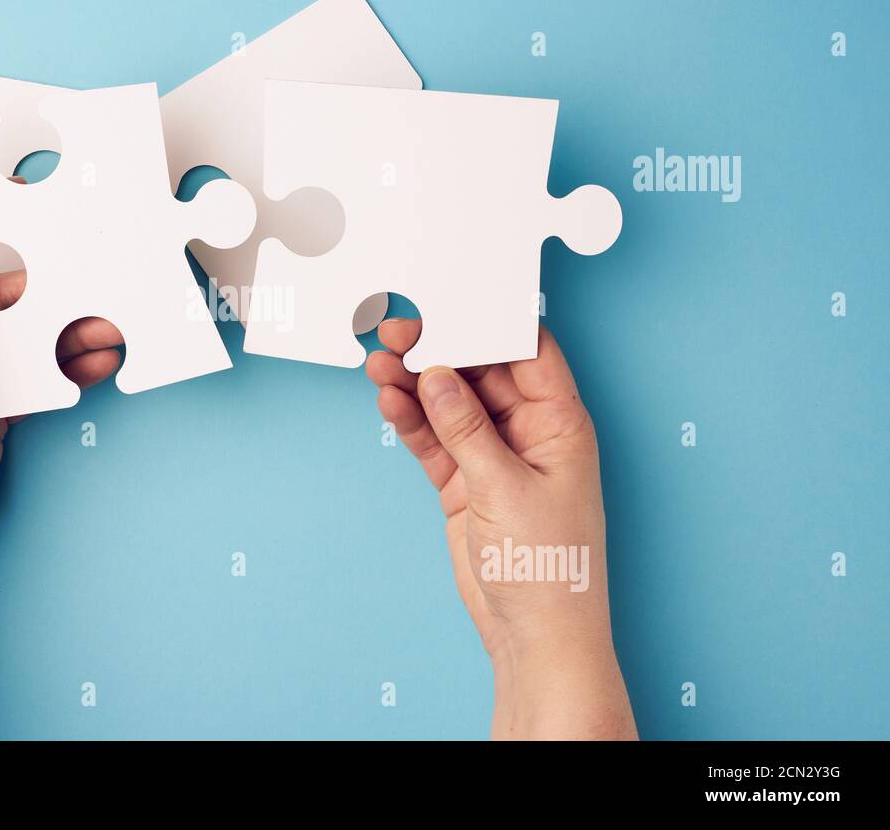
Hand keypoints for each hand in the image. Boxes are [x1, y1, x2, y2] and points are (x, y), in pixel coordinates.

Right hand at [367, 320, 635, 738]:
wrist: (534, 635)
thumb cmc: (549, 566)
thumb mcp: (505, 487)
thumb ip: (466, 428)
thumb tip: (436, 374)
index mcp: (561, 423)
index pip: (526, 352)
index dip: (487, 324)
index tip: (446, 304)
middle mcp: (530, 432)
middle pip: (480, 373)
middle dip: (438, 351)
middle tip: (396, 333)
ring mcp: (495, 457)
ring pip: (450, 404)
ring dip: (415, 384)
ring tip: (378, 365)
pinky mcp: (466, 483)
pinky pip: (435, 439)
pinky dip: (410, 421)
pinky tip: (388, 402)